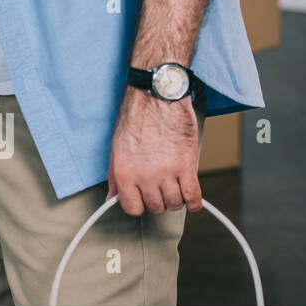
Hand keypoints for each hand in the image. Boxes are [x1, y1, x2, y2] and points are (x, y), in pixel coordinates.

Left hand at [107, 86, 201, 214]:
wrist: (157, 97)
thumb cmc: (135, 117)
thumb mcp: (116, 147)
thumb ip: (114, 176)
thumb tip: (111, 198)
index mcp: (124, 172)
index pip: (131, 208)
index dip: (138, 205)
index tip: (142, 199)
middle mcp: (144, 176)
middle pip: (155, 207)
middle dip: (157, 201)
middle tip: (159, 189)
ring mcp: (167, 172)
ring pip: (174, 204)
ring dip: (175, 200)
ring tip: (173, 188)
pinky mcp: (187, 166)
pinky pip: (193, 196)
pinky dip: (194, 203)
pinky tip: (191, 199)